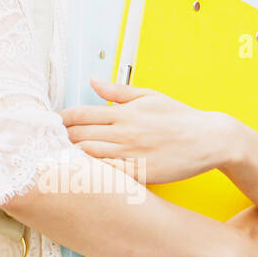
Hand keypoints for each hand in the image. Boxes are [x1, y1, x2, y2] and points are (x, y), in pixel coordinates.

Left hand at [60, 77, 234, 184]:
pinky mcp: (141, 173)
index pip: (80, 114)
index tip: (50, 124)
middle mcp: (124, 132)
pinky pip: (109, 175)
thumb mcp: (149, 96)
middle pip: (79, 136)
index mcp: (123, 112)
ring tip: (57, 159)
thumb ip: (117, 92)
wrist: (210, 139)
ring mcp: (131, 154)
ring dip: (71, 157)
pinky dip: (93, 174)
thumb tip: (92, 81)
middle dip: (61, 139)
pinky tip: (82, 175)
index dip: (61, 120)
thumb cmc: (179, 117)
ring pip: (89, 156)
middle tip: (47, 143)